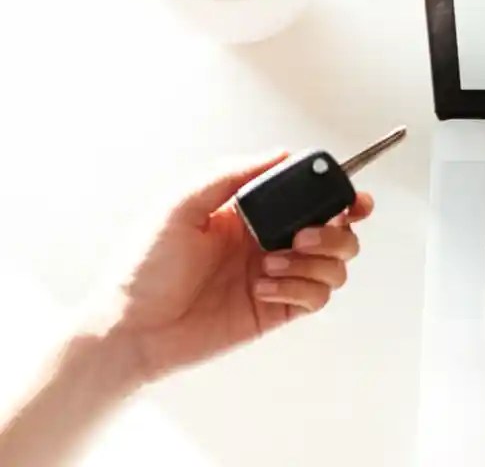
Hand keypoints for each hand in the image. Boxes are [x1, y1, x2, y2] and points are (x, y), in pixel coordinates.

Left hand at [104, 153, 373, 382]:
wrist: (132, 330)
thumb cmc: (143, 270)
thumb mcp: (179, 206)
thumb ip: (229, 175)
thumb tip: (279, 154)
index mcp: (251, 214)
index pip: (311, 198)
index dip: (341, 196)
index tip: (352, 197)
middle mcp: (270, 243)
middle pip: (339, 231)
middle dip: (337, 231)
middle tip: (306, 236)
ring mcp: (278, 277)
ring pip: (335, 266)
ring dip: (314, 262)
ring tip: (270, 266)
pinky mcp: (277, 310)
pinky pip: (316, 298)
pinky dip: (299, 290)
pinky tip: (263, 288)